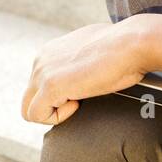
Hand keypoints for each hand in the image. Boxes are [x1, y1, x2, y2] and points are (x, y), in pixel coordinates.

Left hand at [20, 21, 147, 125]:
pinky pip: (38, 115)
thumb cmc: (123, 48)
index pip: (40, 85)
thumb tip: (86, 71)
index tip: (84, 89)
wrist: (132, 43)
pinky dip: (58, 117)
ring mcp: (42, 72)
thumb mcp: (94, 51)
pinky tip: (79, 102)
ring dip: (54, 113)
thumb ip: (79, 61)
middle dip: (53, 106)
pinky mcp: (49, 86)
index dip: (61, 95)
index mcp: (50, 51)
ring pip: (29, 110)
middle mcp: (41, 59)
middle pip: (30, 98)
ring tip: (80, 101)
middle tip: (80, 100)